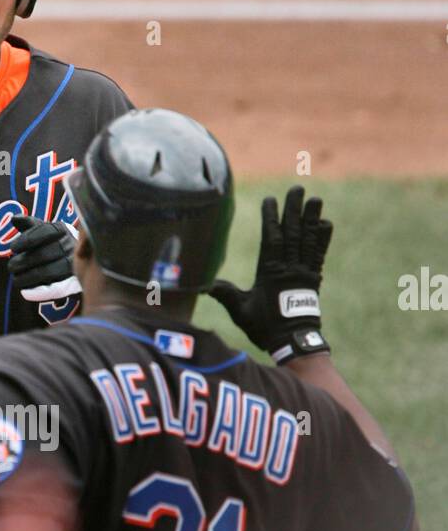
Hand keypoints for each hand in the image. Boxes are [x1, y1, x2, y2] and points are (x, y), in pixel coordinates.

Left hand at [7, 213, 81, 301]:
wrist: (77, 257)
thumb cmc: (52, 242)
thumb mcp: (43, 229)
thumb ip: (28, 223)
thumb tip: (14, 218)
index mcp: (61, 230)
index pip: (44, 231)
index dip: (26, 240)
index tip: (13, 248)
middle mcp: (69, 246)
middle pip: (43, 254)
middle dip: (23, 261)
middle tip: (11, 266)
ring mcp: (72, 265)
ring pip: (47, 272)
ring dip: (27, 277)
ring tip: (15, 278)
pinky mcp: (72, 283)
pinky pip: (55, 289)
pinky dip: (38, 292)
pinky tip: (25, 291)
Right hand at [210, 186, 332, 362]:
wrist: (292, 341)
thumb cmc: (264, 327)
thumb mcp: (240, 311)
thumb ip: (225, 294)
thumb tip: (204, 284)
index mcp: (270, 272)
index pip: (271, 239)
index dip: (271, 219)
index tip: (270, 200)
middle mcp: (289, 267)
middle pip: (292, 233)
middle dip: (294, 210)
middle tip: (297, 189)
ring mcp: (303, 271)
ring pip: (308, 239)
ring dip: (312, 218)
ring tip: (315, 199)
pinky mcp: (314, 277)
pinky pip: (319, 253)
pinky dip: (323, 238)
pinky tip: (326, 223)